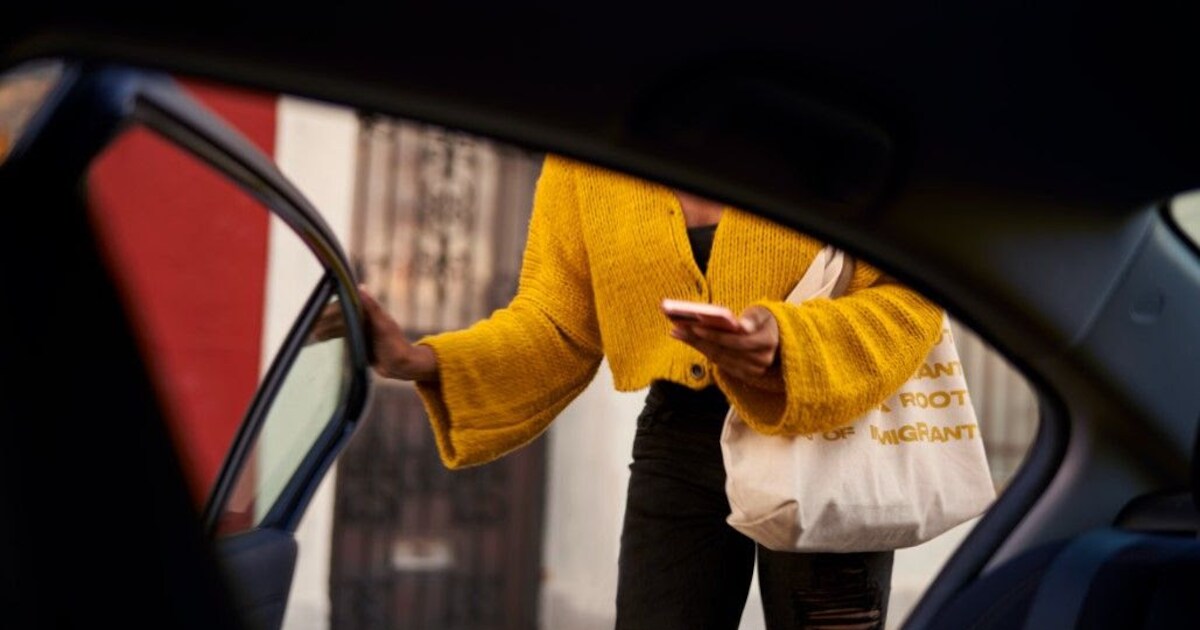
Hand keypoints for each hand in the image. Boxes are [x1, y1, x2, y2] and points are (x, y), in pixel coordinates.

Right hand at [309, 286, 437, 380]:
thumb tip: (360, 286)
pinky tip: (321, 341)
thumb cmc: (395, 345)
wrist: (403, 366)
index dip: (328, 310)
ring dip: (325, 330)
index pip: (343, 307)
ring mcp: (363, 331)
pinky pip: (343, 337)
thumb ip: (371, 307)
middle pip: (338, 317)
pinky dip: (331, 337)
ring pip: (339, 327)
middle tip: (306, 328)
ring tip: (309, 336)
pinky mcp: (362, 343)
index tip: (314, 315)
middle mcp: (364, 319)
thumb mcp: (383, 326)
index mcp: (368, 312)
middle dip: (323, 321)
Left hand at [669, 305, 779, 381]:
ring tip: (678, 332)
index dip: (715, 335)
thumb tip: (740, 326)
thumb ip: (752, 319)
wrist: (776, 338)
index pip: (737, 341)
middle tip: (678, 328)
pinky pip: (719, 363)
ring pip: (718, 358)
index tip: (694, 325)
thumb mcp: (762, 313)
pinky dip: (703, 351)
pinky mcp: (743, 375)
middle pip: (723, 351)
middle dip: (698, 339)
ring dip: (696, 345)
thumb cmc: (764, 321)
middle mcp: (761, 360)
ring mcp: (752, 370)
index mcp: (767, 342)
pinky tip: (689, 340)